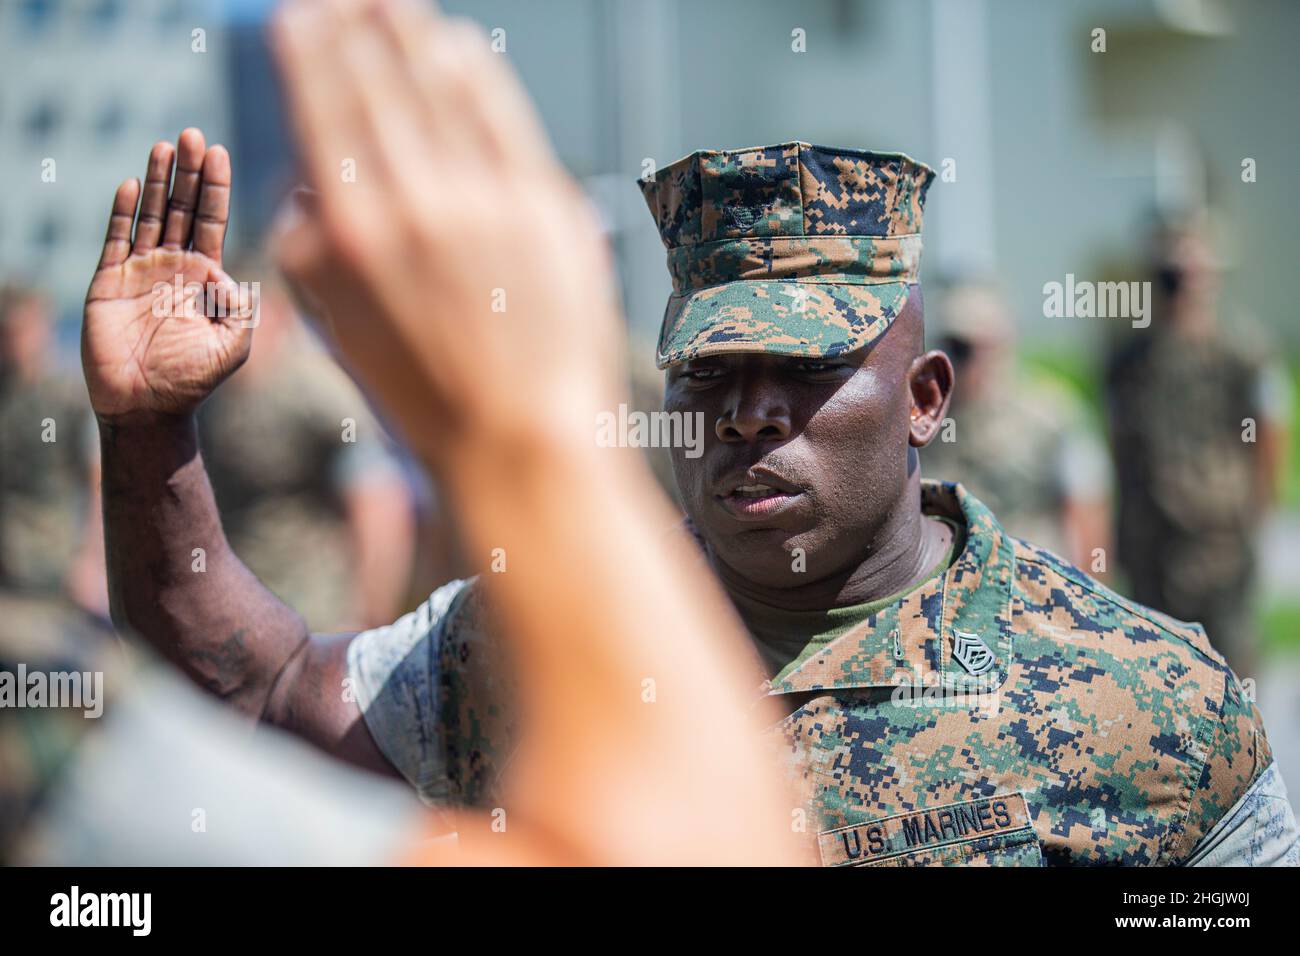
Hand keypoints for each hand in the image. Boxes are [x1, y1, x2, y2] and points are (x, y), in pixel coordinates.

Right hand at [83, 129, 253, 422]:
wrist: (146, 406)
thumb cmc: (193, 381)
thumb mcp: (232, 347)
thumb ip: (241, 312)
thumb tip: (234, 276)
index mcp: (205, 278)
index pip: (212, 222)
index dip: (216, 188)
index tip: (219, 153)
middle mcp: (174, 267)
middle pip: (183, 208)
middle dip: (189, 172)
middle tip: (192, 134)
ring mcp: (141, 271)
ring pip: (152, 215)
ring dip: (159, 181)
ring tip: (164, 145)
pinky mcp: (109, 282)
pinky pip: (116, 240)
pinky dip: (124, 213)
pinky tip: (133, 186)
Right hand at [270, 0, 623, 469]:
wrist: (525, 443)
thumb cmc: (428, 400)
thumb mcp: (343, 334)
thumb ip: (314, 255)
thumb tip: (306, 186)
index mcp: (351, 236)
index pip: (323, 113)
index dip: (310, 53)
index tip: (300, 17)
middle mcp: (414, 206)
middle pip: (379, 86)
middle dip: (357, 29)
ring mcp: (485, 203)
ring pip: (440, 90)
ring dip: (413, 36)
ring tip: (395, 4)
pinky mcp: (546, 210)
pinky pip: (503, 120)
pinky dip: (475, 76)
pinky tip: (459, 49)